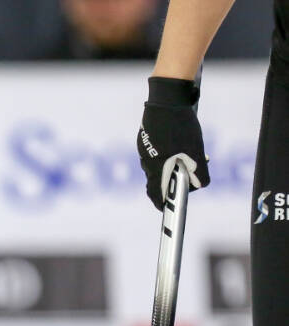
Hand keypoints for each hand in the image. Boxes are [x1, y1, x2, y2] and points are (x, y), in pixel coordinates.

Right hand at [137, 76, 208, 210]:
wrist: (166, 99)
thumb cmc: (181, 126)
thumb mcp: (195, 149)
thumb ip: (199, 170)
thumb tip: (200, 185)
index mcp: (157, 168)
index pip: (155, 195)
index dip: (161, 203)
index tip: (167, 208)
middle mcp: (146, 162)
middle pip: (158, 180)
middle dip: (172, 181)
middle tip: (189, 176)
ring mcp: (144, 150)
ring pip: (158, 165)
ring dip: (173, 165)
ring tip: (190, 154)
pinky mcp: (145, 139)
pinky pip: (156, 152)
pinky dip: (167, 153)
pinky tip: (179, 141)